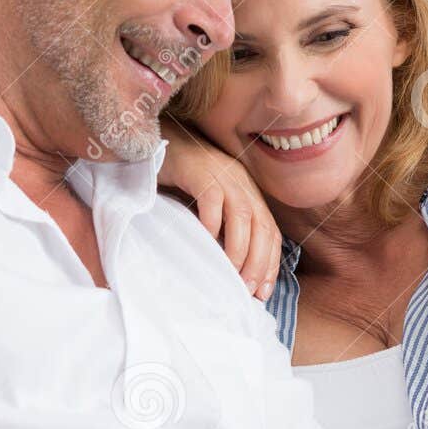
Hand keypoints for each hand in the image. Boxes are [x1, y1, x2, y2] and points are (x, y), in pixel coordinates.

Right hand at [158, 119, 280, 298]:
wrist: (156, 138)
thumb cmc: (179, 177)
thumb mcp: (209, 202)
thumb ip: (222, 224)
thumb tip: (230, 265)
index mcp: (247, 191)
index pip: (270, 230)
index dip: (270, 261)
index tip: (263, 290)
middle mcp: (241, 182)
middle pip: (262, 226)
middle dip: (258, 262)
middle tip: (248, 289)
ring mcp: (221, 174)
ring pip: (242, 216)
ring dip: (239, 249)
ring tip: (231, 274)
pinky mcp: (199, 170)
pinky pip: (212, 200)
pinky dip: (212, 224)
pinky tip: (206, 242)